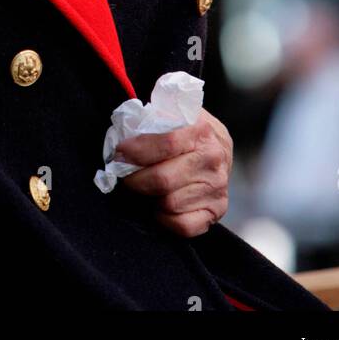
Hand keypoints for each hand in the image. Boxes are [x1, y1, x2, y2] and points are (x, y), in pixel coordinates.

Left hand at [114, 108, 232, 238]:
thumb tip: (124, 129)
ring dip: (150, 197)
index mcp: (201, 131)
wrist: (218, 148)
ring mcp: (216, 187)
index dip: (137, 151)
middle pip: (162, 179)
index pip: (166, 144)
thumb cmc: (188, 131)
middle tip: (125, 174)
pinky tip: (161, 205)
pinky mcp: (217, 210)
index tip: (120, 154)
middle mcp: (212, 160)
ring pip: (169, 203)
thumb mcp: (174, 114)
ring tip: (146, 186)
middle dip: (135, 179)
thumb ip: (153, 118)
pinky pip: (183, 225)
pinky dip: (166, 219)